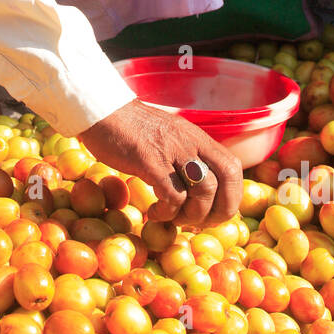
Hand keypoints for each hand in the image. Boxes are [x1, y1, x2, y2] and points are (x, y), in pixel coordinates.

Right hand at [80, 99, 243, 226]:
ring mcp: (172, 150)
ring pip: (204, 190)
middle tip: (200, 224)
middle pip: (227, 178)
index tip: (214, 212)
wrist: (100, 110)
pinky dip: (168, 212)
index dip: (232, 195)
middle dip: (221, 209)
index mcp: (197, 137)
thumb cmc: (130, 128)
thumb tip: (196, 189)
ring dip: (192, 214)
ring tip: (173, 217)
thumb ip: (184, 156)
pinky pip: (172, 195)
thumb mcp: (168, 137)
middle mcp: (190, 141)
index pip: (233, 167)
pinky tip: (154, 213)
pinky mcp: (150, 160)